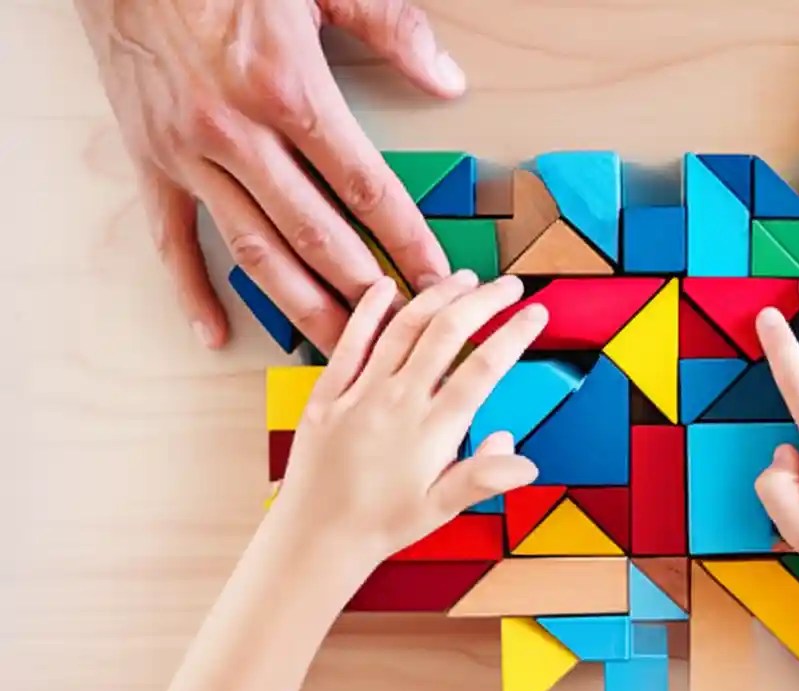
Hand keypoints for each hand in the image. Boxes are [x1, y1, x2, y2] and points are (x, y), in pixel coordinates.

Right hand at [75, 0, 461, 351]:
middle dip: (364, 291)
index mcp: (289, 91)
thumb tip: (448, 80)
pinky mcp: (150, 161)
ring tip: (341, 350)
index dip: (406, 239)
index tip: (437, 277)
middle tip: (404, 333)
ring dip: (300, 307)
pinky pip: (171, 240)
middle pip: (314, 235)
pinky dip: (192, 290)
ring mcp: (189, 154)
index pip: (365, 187)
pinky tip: (216, 332)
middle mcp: (237, 133)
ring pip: (253, 250)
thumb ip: (393, 29)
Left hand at [273, 271, 546, 563]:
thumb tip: (527, 462)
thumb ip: (484, 477)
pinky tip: (385, 286)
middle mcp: (398, 404)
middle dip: (484, 301)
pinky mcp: (327, 395)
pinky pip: (349, 342)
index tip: (536, 312)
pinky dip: (368, 310)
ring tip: (464, 278)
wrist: (316, 537)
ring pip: (404, 328)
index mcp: (433, 431)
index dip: (515, 334)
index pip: (485, 369)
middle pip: (448, 334)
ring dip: (437, 296)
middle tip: (509, 285)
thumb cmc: (383, 524)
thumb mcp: (442, 507)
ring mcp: (360, 395)